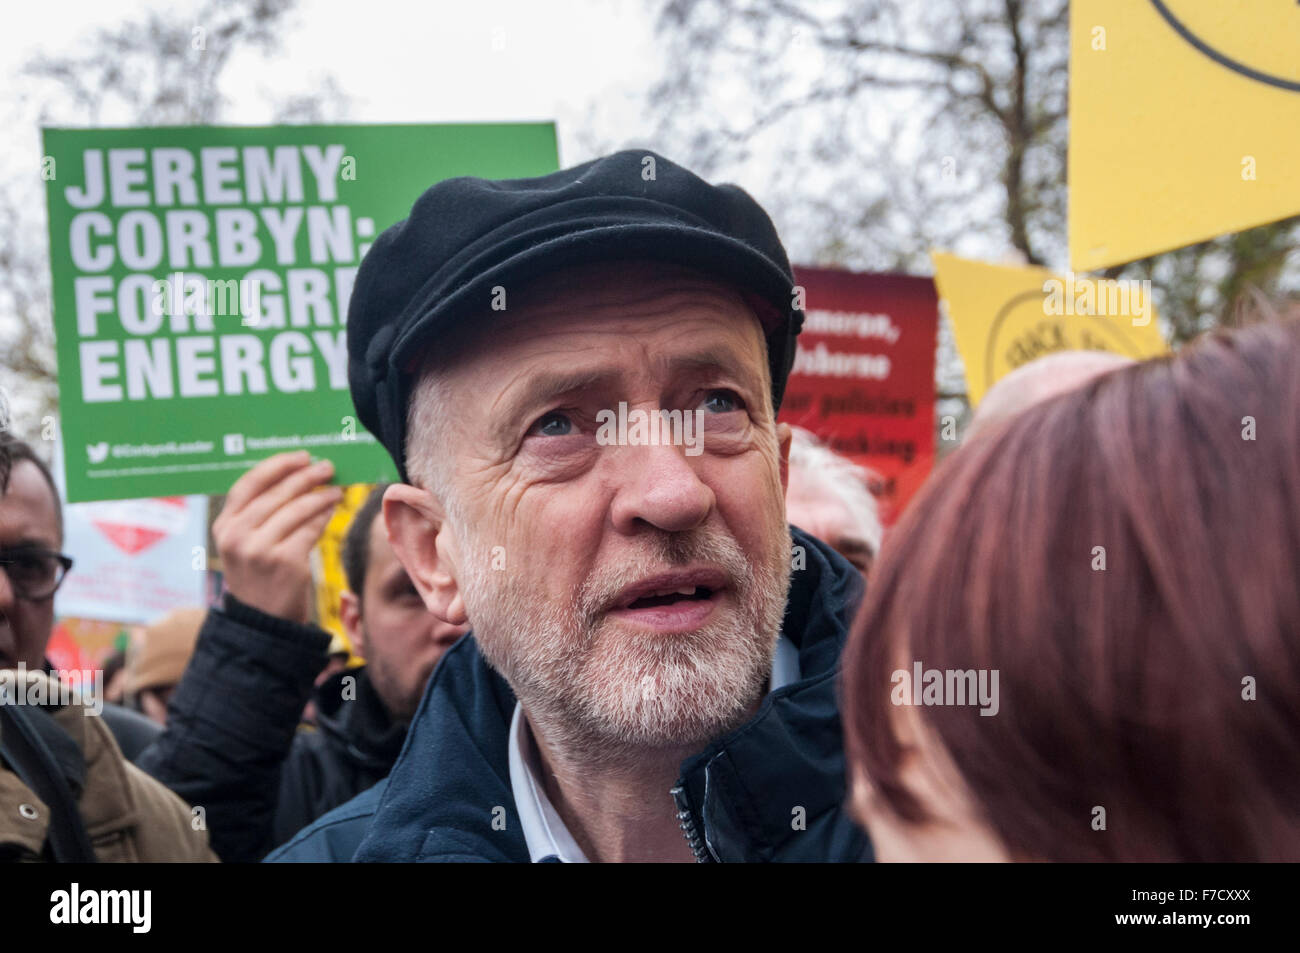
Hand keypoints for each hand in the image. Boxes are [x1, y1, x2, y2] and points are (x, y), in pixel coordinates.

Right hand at [213, 452, 342, 623]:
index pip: (249, 484)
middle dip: (305, 476)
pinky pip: (310, 529)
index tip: (300, 456)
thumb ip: (258, 514)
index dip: (277, 466)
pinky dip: (324, 515)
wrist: (262, 622)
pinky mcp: (285, 562)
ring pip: (297, 509)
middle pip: (276, 493)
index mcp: (223, 526)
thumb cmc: (258, 577)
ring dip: (320, 495)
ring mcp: (260, 549)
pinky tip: (332, 509)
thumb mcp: (244, 545)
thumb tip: (296, 477)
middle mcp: (237, 536)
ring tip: (335, 489)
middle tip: (326, 467)